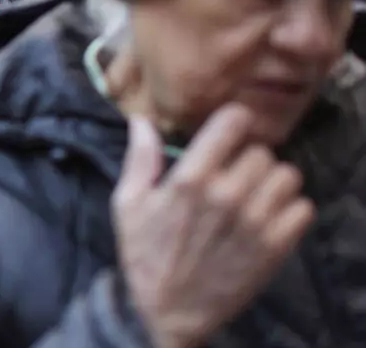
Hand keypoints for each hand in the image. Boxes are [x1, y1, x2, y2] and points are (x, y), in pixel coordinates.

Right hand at [113, 105, 313, 347]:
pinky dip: (290, 210)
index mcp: (189, 179)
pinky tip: (269, 218)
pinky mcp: (276, 247)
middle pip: (261, 151)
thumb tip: (141, 120)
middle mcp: (226, 195)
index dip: (233, 122)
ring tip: (255, 196)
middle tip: (234, 176)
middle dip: (247, 160)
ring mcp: (255, 222)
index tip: (228, 132)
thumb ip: (139, 159)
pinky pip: (303, 207)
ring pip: (287, 175)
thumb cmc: (145, 254)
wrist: (171, 311)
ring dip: (272, 183)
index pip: (233, 122)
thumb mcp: (128, 204)